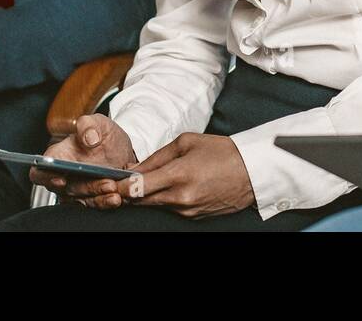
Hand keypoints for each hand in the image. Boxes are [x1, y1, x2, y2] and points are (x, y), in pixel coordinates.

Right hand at [32, 114, 137, 205]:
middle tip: (108, 182)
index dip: (46, 177)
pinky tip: (120, 196)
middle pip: (69, 190)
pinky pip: (97, 205)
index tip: (62, 179)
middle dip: (89, 188)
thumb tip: (89, 138)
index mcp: (58, 157)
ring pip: (85, 201)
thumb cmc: (102, 136)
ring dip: (100, 198)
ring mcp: (79, 191)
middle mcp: (65, 177)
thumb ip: (89, 125)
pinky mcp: (93, 199)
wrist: (120, 150)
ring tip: (116, 190)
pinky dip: (109, 202)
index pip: (40, 172)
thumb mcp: (98, 122)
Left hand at [106, 133, 254, 218]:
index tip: (109, 181)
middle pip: (141, 200)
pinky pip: (170, 209)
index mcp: (178, 176)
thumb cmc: (221, 151)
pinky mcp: (194, 217)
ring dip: (148, 194)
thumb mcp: (187, 142)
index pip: (136, 187)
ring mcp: (187, 211)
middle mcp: (180, 198)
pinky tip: (172, 186)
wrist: (252, 172)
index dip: (119, 185)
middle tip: (122, 179)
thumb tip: (133, 167)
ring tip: (151, 179)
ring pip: (154, 205)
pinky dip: (164, 199)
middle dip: (130, 191)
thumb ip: (157, 156)